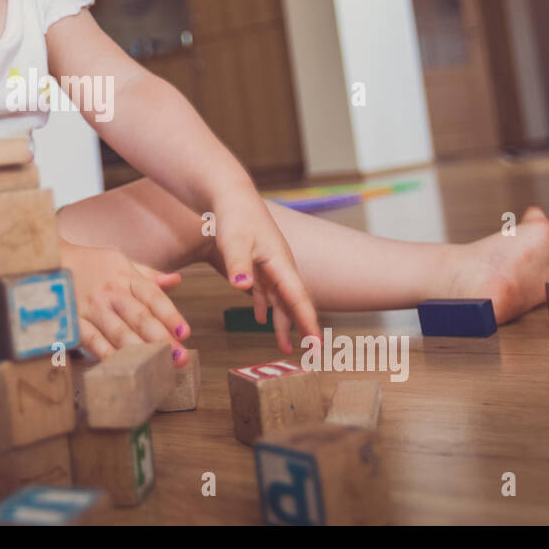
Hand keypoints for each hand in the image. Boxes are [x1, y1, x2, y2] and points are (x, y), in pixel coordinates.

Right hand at [60, 240, 191, 364]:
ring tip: (157, 364)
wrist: (48, 261)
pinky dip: (107, 353)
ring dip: (140, 349)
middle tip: (181, 358)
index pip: (152, 296)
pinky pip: (92, 339)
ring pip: (118, 330)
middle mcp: (110, 291)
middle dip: (162, 338)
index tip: (185, 333)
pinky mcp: (72, 320)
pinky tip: (123, 365)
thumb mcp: (120, 262)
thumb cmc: (91, 265)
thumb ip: (149, 277)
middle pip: (139, 316)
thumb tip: (176, 281)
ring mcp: (90, 306)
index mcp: (125, 275)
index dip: (170, 315)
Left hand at [208, 193, 319, 355]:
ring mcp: (270, 264)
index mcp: (280, 263)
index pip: (298, 298)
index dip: (308, 322)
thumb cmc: (235, 216)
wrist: (231, 194)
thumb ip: (239, 266)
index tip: (317, 344)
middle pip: (294, 302)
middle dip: (302, 327)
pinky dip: (266, 306)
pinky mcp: (258, 262)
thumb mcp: (234, 242)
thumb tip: (243, 287)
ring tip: (284, 346)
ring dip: (283, 322)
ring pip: (280, 299)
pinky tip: (261, 318)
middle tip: (309, 354)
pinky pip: (266, 290)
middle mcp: (280, 266)